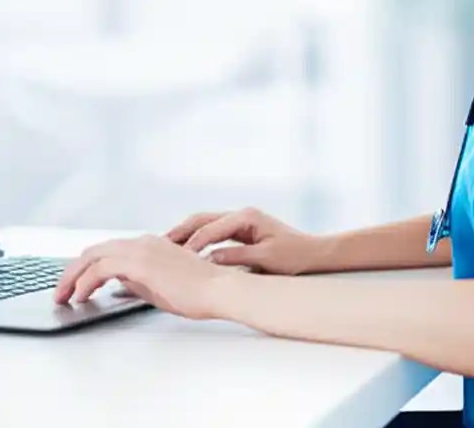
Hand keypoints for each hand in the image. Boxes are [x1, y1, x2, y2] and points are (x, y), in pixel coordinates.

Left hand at [53, 234, 236, 319]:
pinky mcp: (140, 262)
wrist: (219, 290)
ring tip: (64, 297)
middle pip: (94, 251)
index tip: (75, 285)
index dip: (86, 268)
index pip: (107, 252)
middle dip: (72, 272)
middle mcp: (142, 242)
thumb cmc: (199, 291)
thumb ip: (137, 282)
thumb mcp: (161, 287)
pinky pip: (101, 269)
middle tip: (61, 292)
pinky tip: (81, 296)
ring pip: (93, 256)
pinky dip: (86, 282)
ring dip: (73, 277)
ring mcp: (140, 249)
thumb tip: (118, 285)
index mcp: (148, 245)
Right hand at [166, 207, 326, 275]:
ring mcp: (240, 220)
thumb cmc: (294, 256)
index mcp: (247, 217)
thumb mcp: (267, 259)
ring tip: (165, 246)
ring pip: (204, 222)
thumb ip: (237, 258)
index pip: (211, 229)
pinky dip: (197, 238)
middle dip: (180, 231)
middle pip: (201, 218)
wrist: (314, 253)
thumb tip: (210, 259)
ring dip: (185, 233)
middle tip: (159, 245)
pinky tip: (185, 250)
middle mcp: (241, 214)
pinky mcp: (240, 229)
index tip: (177, 258)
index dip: (193, 244)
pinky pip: (212, 231)